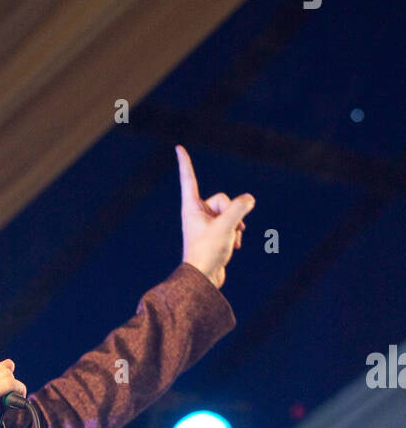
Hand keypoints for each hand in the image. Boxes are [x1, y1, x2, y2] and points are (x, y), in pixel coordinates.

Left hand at [176, 144, 254, 288]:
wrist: (204, 279)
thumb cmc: (207, 252)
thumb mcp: (226, 226)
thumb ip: (239, 208)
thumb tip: (249, 199)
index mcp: (191, 207)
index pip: (189, 179)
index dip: (185, 163)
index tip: (178, 148)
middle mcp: (197, 213)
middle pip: (222, 198)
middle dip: (232, 212)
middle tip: (229, 229)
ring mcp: (207, 224)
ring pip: (230, 212)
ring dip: (235, 225)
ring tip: (229, 241)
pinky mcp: (215, 234)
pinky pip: (232, 225)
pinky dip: (235, 234)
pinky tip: (233, 247)